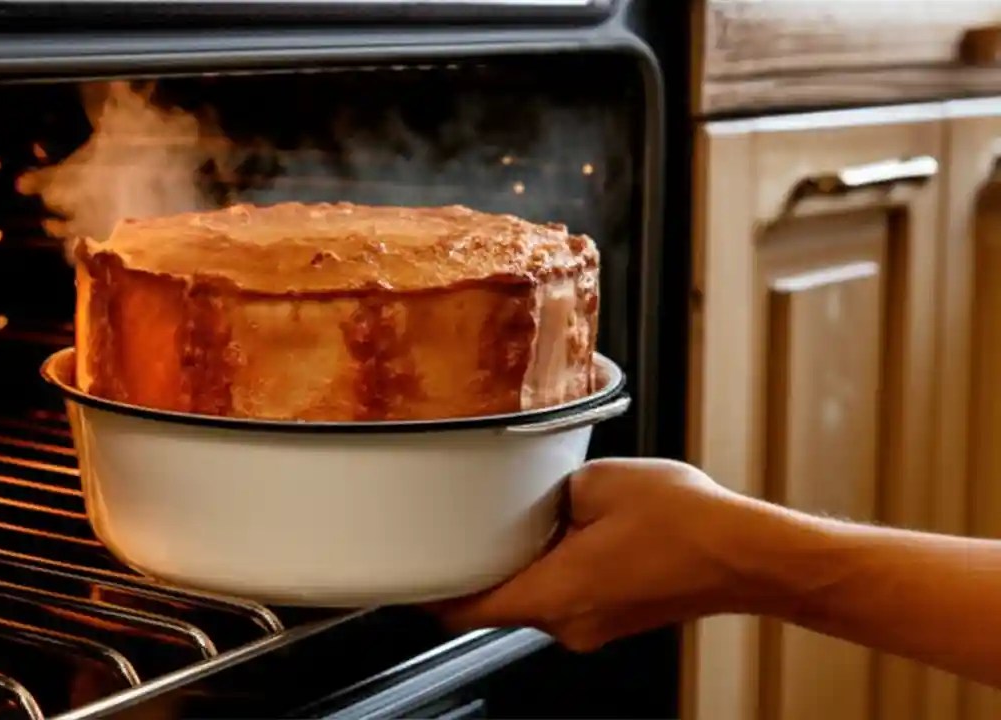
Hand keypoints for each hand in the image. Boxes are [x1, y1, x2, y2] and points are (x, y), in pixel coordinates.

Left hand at [432, 458, 760, 650]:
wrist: (747, 554)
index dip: (432, 592)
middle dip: (486, 563)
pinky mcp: (616, 618)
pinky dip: (562, 567)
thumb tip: (544, 495)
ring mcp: (593, 627)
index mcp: (553, 593)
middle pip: (500, 600)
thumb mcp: (599, 481)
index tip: (412, 575)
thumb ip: (551, 489)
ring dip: (530, 561)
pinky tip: (580, 532)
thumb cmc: (687, 524)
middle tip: (474, 525)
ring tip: (542, 519)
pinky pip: (570, 594)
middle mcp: (568, 622)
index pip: (466, 610)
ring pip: (537, 595)